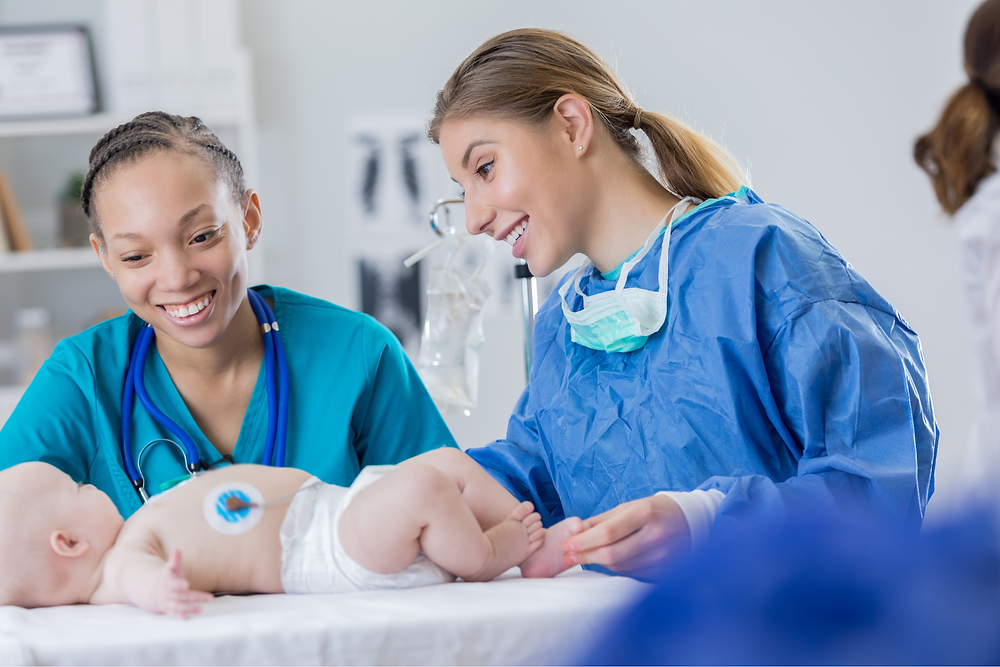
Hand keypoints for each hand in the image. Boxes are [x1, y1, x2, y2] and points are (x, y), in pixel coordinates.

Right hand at [155, 549, 212, 618]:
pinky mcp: (168, 610)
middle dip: (194, 598)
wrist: (153, 589)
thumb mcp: (170, 568)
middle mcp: (166, 594)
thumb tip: (177, 550)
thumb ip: (175, 560)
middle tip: (209, 598)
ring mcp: (167, 602)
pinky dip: (179, 616)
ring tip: (201, 609)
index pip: (172, 584)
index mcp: (166, 582)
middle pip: (180, 596)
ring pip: (177, 607)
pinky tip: (187, 617)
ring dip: (189, 609)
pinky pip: (173, 614)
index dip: (178, 584)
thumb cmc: (168, 577)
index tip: (186, 584)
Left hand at [561, 495, 690, 578]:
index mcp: (645, 514)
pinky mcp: (664, 572)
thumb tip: (574, 531)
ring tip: (587, 555)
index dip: (584, 541)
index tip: (567, 545)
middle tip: (568, 556)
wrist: (691, 522)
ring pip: (619, 567)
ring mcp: (662, 557)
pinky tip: (609, 560)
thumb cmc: (654, 511)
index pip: (608, 533)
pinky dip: (616, 568)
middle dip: (586, 556)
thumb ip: (601, 520)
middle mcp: (656, 536)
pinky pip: (631, 574)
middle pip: (612, 554)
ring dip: (599, 562)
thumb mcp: (629, 507)